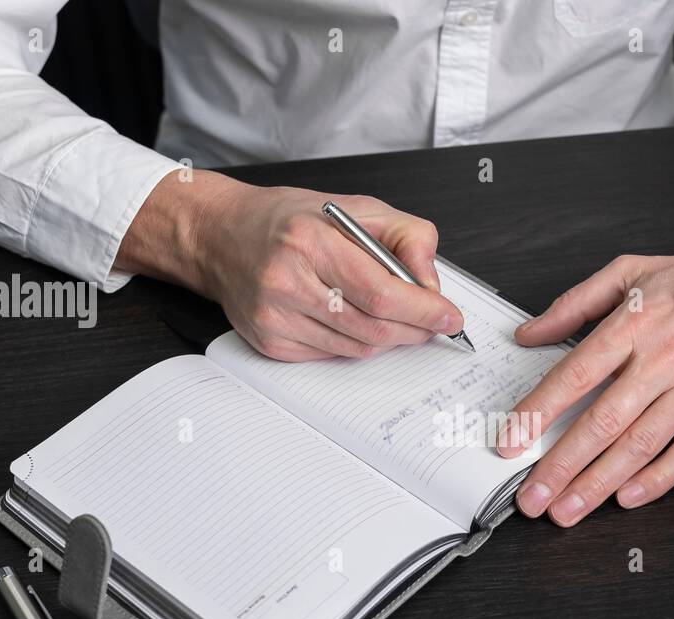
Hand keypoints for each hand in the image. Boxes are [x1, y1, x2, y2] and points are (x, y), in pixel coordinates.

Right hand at [116, 170, 463, 360]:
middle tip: (433, 323)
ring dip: (388, 339)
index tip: (449, 317)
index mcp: (310, 240)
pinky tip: (353, 321)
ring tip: (396, 319)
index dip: (424, 311)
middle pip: (373, 327)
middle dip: (414, 330)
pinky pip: (332, 355)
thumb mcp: (356, 207)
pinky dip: (355, 343)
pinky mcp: (270, 343)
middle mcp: (287, 281)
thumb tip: (431, 284)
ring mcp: (275, 317)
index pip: (382, 292)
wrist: (223, 237)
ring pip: (357, 347)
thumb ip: (406, 237)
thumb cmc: (289, 222)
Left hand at [496, 216, 673, 524]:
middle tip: (531, 498)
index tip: (511, 443)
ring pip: (639, 445)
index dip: (538, 414)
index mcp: (634, 325)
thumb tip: (529, 334)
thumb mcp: (631, 273)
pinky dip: (656, 479)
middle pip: (601, 422)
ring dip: (598, 484)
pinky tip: (626, 498)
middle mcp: (663, 359)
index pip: (573, 377)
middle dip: (560, 466)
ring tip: (567, 510)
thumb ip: (574, 304)